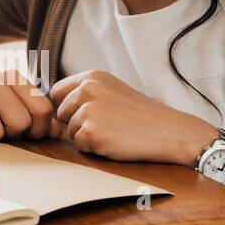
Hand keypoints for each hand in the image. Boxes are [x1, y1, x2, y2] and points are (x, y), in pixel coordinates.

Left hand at [49, 69, 217, 163]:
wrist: (168, 131)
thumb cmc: (141, 115)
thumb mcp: (113, 90)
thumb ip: (86, 91)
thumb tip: (55, 103)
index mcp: (92, 76)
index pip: (56, 91)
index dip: (66, 106)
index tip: (82, 113)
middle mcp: (87, 89)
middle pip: (60, 113)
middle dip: (75, 122)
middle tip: (106, 124)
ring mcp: (88, 111)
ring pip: (69, 131)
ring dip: (86, 136)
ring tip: (112, 132)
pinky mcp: (91, 133)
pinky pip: (79, 146)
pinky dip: (93, 148)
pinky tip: (113, 142)